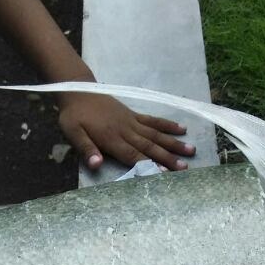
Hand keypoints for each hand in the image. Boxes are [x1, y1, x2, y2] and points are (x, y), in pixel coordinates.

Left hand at [56, 92, 195, 170]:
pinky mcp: (134, 115)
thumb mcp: (73, 133)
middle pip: (149, 146)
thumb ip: (86, 149)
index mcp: (111, 138)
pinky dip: (167, 125)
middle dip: (167, 157)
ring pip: (155, 134)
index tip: (164, 173)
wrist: (78, 91)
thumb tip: (96, 165)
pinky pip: (153, 121)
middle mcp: (126, 130)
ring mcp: (132, 122)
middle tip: (184, 168)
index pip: (132, 154)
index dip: (148, 164)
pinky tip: (181, 129)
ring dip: (173, 143)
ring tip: (191, 150)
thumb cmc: (74, 116)